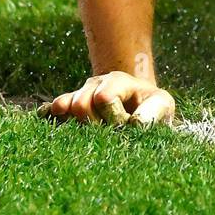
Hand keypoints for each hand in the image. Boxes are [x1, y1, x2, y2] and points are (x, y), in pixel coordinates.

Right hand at [36, 71, 174, 126]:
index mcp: (119, 81)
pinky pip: (52, 110)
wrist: (138, 105)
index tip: (126, 127)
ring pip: (67, 108)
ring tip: (96, 133)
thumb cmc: (152, 108)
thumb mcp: (162, 105)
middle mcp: (96, 84)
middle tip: (109, 132)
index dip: (113, 118)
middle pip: (81, 104)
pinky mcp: (68, 106)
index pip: (103, 98)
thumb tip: (135, 123)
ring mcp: (80, 94)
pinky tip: (56, 126)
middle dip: (95, 124)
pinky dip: (52, 118)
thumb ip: (153, 112)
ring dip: (80, 126)